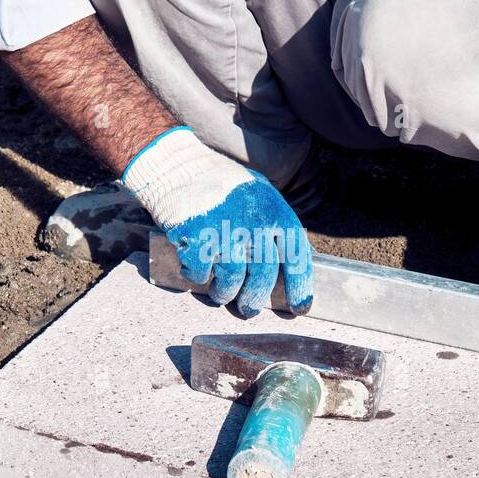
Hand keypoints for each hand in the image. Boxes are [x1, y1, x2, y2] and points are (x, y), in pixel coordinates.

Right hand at [122, 127, 312, 316]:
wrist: (178, 167)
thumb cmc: (221, 183)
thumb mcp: (259, 192)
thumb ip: (275, 222)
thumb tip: (296, 257)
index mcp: (273, 211)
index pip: (297, 256)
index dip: (300, 286)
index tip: (300, 307)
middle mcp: (253, 223)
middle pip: (263, 277)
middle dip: (255, 300)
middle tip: (249, 309)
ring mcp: (223, 233)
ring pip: (232, 282)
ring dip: (225, 294)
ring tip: (221, 294)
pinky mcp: (195, 241)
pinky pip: (201, 275)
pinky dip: (197, 277)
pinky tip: (195, 269)